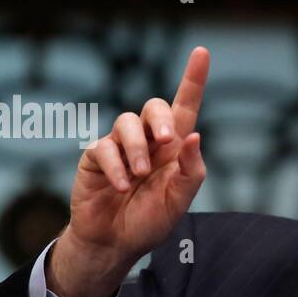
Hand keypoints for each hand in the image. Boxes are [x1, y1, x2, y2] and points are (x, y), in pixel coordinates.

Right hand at [50, 47, 209, 296]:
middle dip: (159, 118)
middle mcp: (148, 142)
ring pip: (126, 123)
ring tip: (140, 177)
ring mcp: (120, 147)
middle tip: (166, 140)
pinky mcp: (95, 158)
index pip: (185, 108)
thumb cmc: (150, 220)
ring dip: (136, 149)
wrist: (115, 243)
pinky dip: (116, 167)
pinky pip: (103, 148)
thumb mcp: (179, 201)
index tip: (202, 52)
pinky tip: (122, 186)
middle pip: (153, 107)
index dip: (193, 80)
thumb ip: (191, 171)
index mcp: (174, 149)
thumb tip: (194, 136)